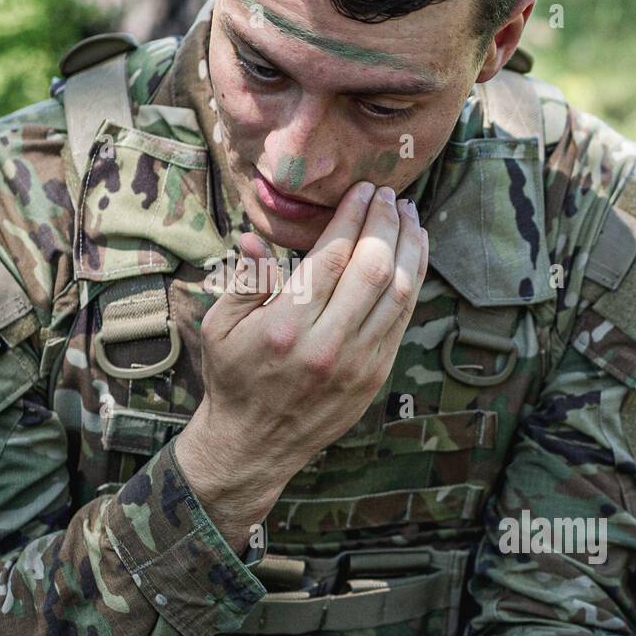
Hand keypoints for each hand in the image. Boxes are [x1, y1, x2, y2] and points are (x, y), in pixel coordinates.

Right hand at [175, 181, 428, 542]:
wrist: (254, 445)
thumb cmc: (233, 378)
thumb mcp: (221, 327)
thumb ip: (245, 281)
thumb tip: (255, 239)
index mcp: (285, 328)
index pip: (332, 258)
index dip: (353, 217)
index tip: (362, 190)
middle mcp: (327, 346)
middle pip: (374, 269)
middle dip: (386, 223)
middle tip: (388, 195)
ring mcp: (358, 364)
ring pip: (400, 292)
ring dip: (409, 247)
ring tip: (407, 215)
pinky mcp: (376, 376)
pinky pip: (404, 318)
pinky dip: (414, 280)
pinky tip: (413, 254)